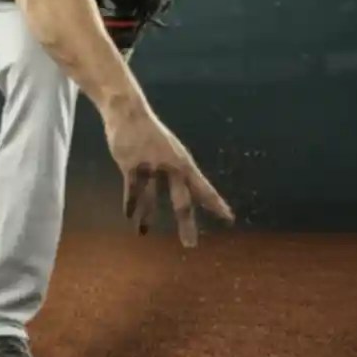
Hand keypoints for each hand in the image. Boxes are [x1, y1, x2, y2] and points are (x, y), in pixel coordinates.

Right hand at [104, 103, 235, 246]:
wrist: (129, 111)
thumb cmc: (151, 133)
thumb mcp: (168, 149)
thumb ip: (174, 169)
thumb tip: (181, 188)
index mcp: (183, 162)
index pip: (204, 188)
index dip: (216, 204)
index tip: (228, 219)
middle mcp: (170, 166)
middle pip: (181, 200)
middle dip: (186, 223)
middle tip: (190, 244)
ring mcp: (150, 165)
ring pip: (150, 198)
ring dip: (147, 217)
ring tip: (143, 233)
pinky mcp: (130, 165)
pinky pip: (131, 190)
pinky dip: (129, 203)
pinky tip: (128, 216)